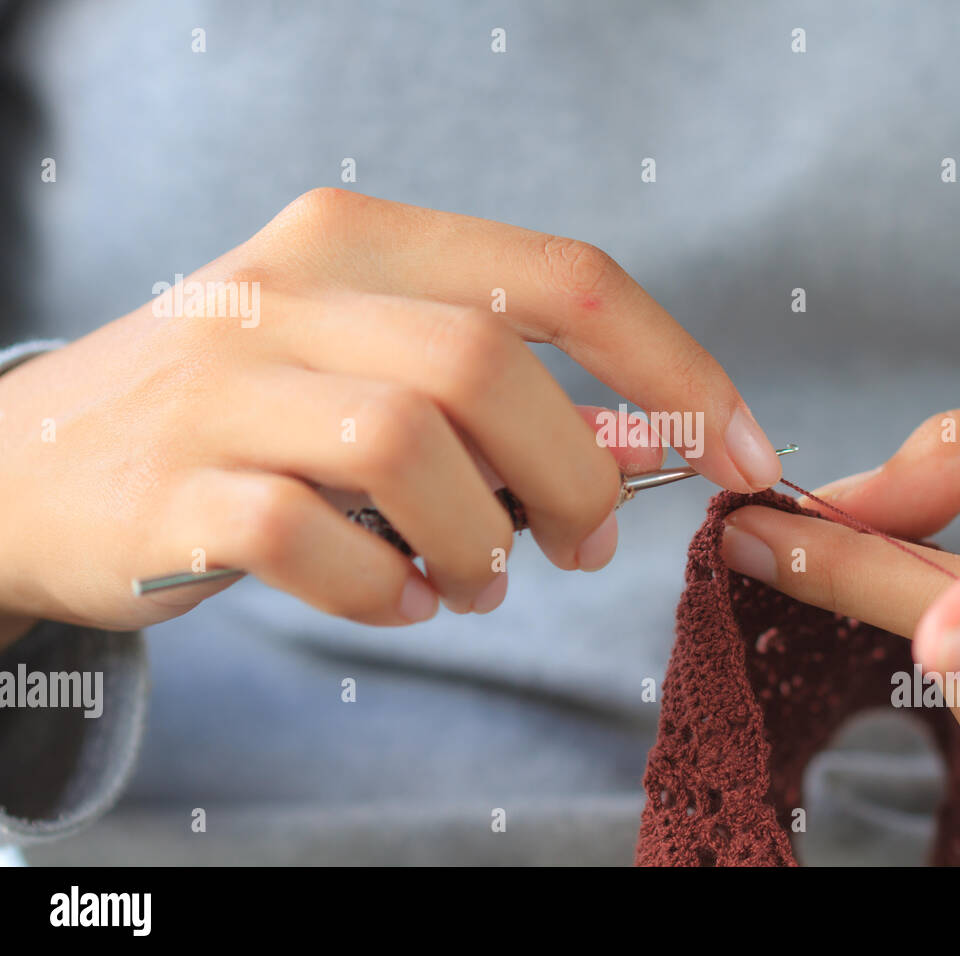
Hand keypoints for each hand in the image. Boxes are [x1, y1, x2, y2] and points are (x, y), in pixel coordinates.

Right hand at [0, 189, 779, 635]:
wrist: (30, 463)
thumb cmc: (247, 416)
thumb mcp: (376, 370)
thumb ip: (508, 399)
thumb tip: (655, 444)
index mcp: (362, 240)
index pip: (565, 277)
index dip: (677, 367)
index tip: (743, 452)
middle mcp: (288, 291)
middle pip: (488, 366)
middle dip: (574, 475)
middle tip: (583, 547)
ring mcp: (219, 385)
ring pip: (408, 446)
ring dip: (479, 539)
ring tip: (479, 579)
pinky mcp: (169, 487)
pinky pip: (310, 539)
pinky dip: (381, 589)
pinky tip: (395, 598)